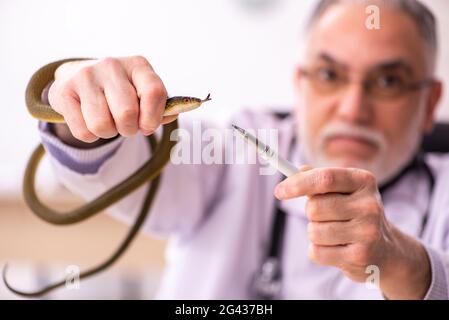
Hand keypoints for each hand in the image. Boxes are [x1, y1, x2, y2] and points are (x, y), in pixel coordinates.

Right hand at [48, 56, 177, 142]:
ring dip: (108, 133)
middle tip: (124, 125)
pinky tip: (89, 120)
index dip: (153, 118)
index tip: (147, 126)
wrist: (78, 78)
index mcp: (138, 65)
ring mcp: (85, 75)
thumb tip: (172, 114)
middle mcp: (111, 65)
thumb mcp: (143, 93)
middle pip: (127, 114)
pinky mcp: (64, 91)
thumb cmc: (121, 92)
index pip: (154, 92)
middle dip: (128, 129)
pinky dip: (90, 135)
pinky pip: (83, 132)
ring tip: (107, 121)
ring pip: (102, 125)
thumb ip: (162, 107)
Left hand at [274, 166, 430, 298]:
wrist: (386, 251)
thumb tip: (296, 171)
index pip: (324, 178)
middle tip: (325, 217)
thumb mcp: (344, 190)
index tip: (279, 191)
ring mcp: (367, 232)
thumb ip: (319, 179)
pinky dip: (319, 252)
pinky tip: (338, 249)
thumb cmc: (355, 214)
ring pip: (314, 231)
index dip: (297, 184)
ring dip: (315, 234)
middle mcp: (369, 205)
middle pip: (315, 207)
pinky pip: (317, 252)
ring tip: (335, 234)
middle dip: (310, 213)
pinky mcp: (360, 256)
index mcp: (364, 181)